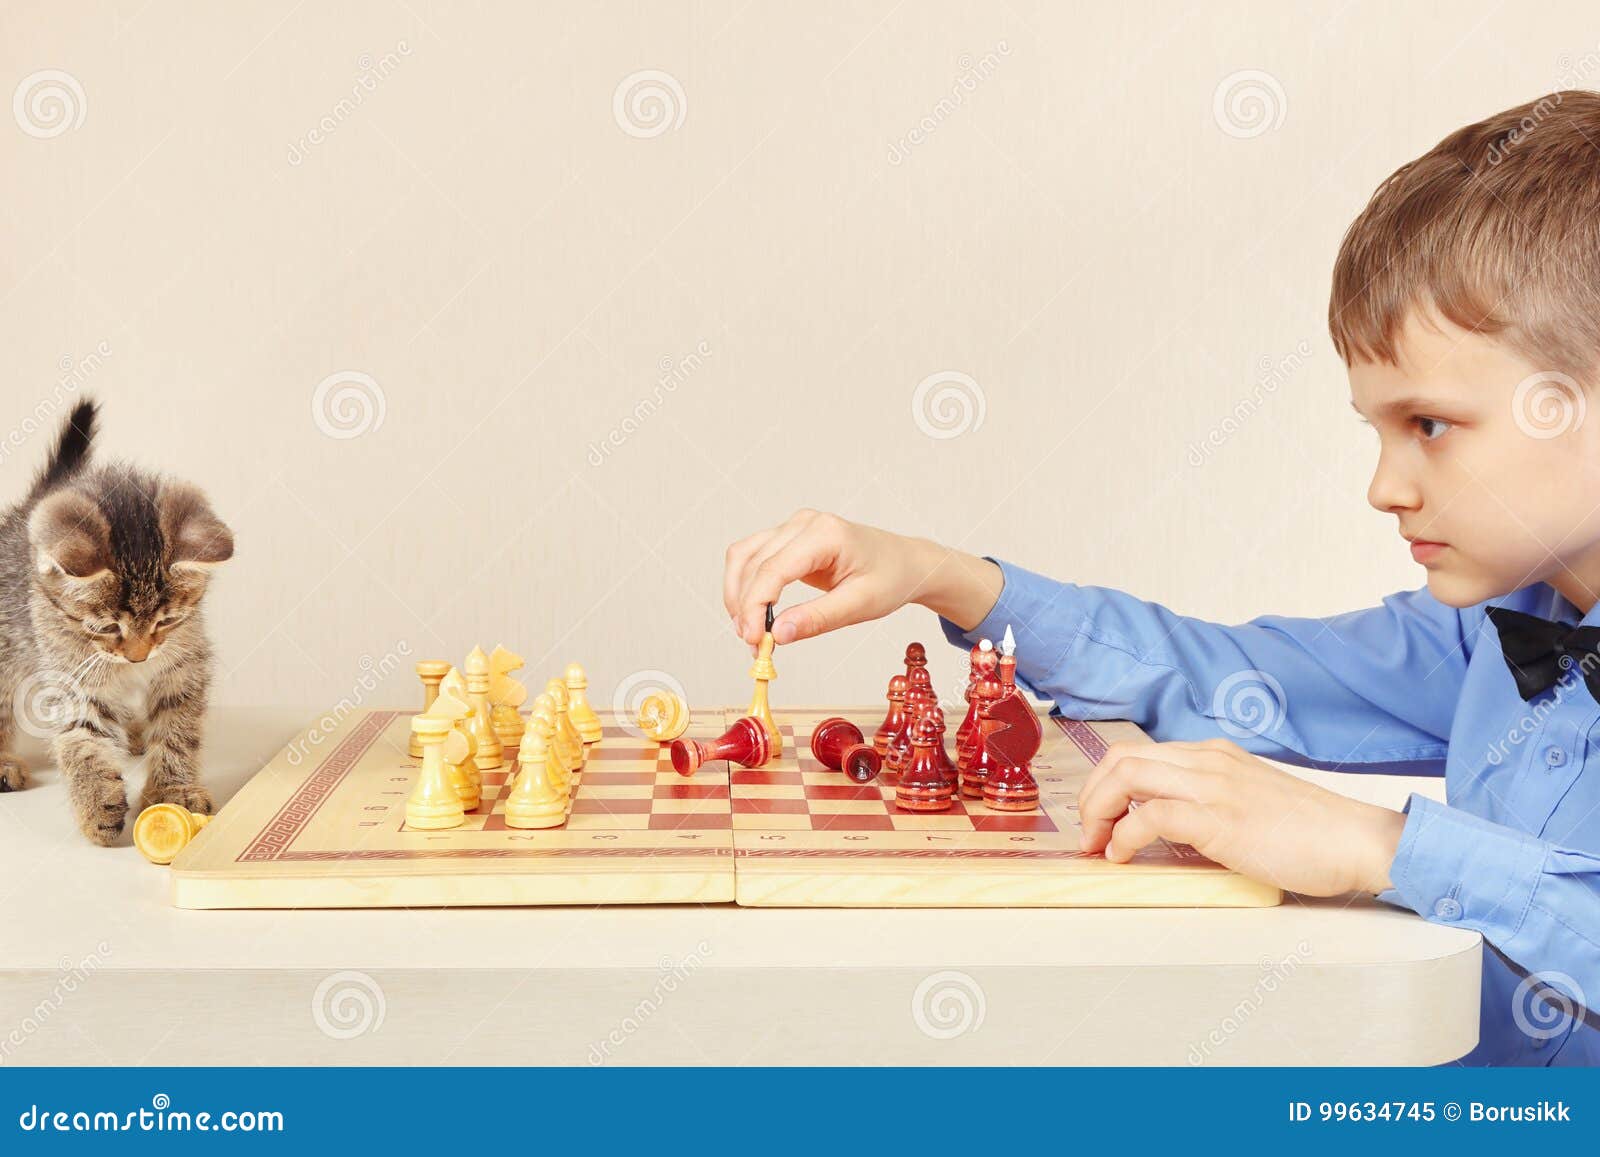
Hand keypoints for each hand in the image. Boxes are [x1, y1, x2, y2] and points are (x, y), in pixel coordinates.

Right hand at [722, 509, 1002, 645]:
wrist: (904, 563)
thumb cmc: (889, 579)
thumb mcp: (860, 605)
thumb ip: (817, 619)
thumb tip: (777, 635)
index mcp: (826, 534)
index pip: (773, 569)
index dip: (755, 606)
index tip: (754, 641)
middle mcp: (804, 522)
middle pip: (752, 563)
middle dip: (744, 606)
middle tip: (753, 645)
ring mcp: (793, 526)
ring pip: (744, 557)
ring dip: (738, 595)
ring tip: (749, 632)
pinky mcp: (787, 537)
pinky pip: (752, 557)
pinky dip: (745, 585)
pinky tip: (752, 613)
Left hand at [1077, 736, 1406, 896]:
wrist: (1356, 841)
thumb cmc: (1310, 832)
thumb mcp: (1248, 802)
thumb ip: (1207, 802)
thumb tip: (1162, 824)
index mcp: (1213, 755)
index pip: (1137, 753)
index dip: (1104, 784)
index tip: (1098, 817)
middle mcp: (1208, 761)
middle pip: (1120, 758)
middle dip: (1090, 795)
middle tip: (1089, 832)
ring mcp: (1213, 786)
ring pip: (1126, 776)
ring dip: (1098, 811)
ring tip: (1098, 845)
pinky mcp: (1219, 818)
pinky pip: (1150, 816)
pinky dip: (1125, 837)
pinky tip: (1125, 856)